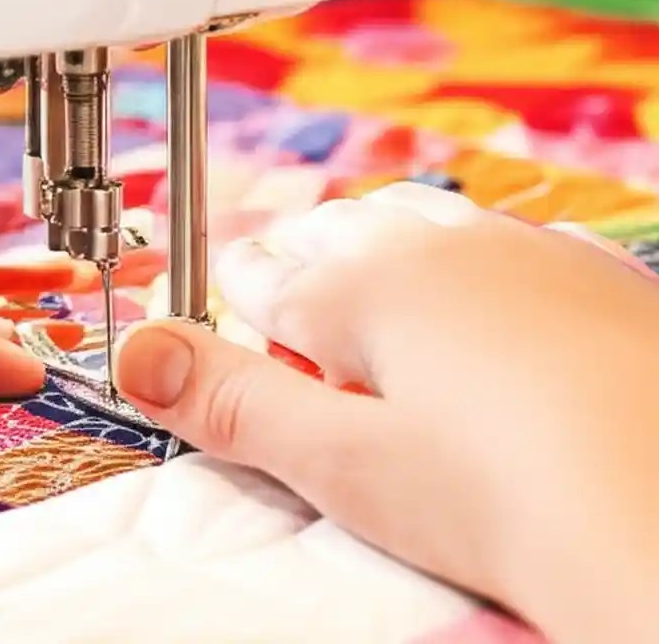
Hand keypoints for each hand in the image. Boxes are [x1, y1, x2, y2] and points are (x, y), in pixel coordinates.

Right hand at [113, 183, 658, 641]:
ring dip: (371, 258)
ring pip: (410, 221)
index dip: (220, 308)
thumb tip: (135, 351)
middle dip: (292, 277)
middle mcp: (436, 243)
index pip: (251, 274)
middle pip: (325, 233)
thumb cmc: (509, 502)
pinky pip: (496, 238)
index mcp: (360, 285)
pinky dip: (459, 264)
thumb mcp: (342, 464)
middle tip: (288, 352)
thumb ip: (231, 401)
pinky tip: (473, 317)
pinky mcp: (587, 271)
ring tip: (369, 328)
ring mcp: (519, 247)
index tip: (216, 339)